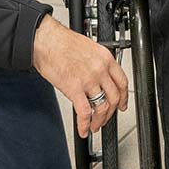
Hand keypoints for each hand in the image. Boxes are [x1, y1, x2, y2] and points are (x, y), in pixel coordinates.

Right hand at [33, 16, 128, 137]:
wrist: (45, 40)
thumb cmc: (61, 42)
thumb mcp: (88, 48)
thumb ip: (97, 64)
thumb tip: (98, 79)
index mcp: (105, 58)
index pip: (122, 82)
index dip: (123, 97)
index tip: (121, 104)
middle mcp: (100, 70)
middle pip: (113, 98)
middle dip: (110, 113)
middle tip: (106, 119)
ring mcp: (89, 80)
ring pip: (101, 107)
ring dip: (99, 121)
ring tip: (94, 126)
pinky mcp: (74, 89)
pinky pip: (84, 112)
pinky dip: (85, 124)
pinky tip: (83, 129)